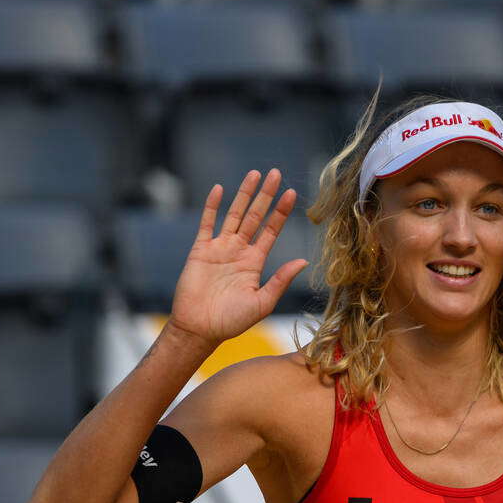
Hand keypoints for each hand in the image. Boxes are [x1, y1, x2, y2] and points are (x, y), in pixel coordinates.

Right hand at [167, 168, 307, 346]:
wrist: (200, 329)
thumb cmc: (232, 321)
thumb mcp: (263, 302)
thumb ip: (280, 280)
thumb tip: (303, 261)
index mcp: (255, 262)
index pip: (271, 230)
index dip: (280, 212)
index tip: (291, 193)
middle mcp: (239, 251)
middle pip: (255, 216)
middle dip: (265, 195)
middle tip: (275, 173)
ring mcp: (220, 248)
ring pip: (234, 214)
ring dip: (244, 194)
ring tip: (254, 174)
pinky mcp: (200, 250)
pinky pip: (207, 224)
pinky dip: (212, 206)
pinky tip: (219, 189)